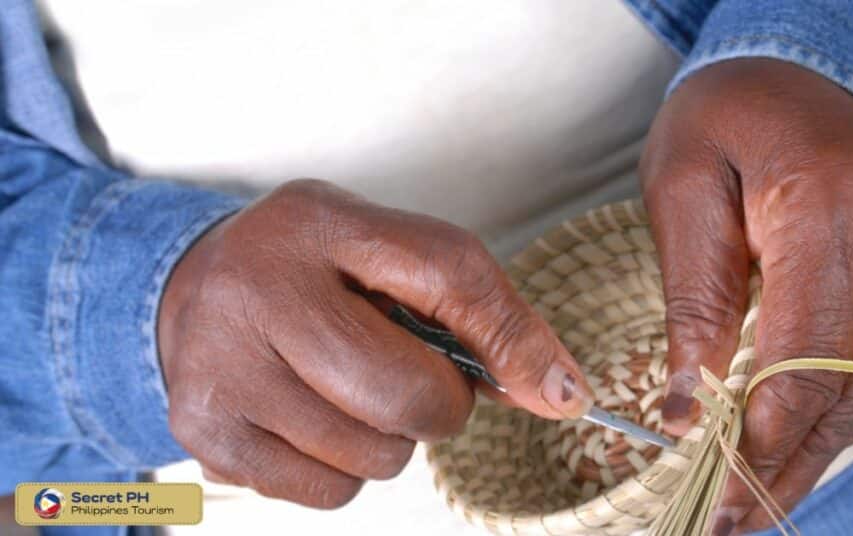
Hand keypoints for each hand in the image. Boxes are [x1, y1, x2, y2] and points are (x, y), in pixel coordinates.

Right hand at [157, 179, 593, 507]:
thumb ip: (477, 311)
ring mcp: (220, 366)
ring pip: (373, 456)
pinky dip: (344, 472)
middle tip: (414, 380)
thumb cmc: (314, 273)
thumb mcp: (388, 255)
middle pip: (407, 394)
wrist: (193, 293)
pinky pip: (328, 494)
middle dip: (438, 406)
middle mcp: (258, 288)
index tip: (558, 392)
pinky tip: (314, 422)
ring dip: (389, 441)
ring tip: (349, 392)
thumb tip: (561, 394)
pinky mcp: (205, 433)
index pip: (449, 276)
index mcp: (320, 223)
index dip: (515, 341)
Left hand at [641, 59, 852, 532]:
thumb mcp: (683, 190)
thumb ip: (693, 298)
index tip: (721, 495)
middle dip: (787, 465)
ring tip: (758, 507)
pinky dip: (838, 408)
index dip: (763, 436)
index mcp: (827, 205)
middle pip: (846, 385)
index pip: (805, 354)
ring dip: (814, 450)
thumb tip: (691, 407)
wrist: (805, 75)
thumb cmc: (726, 122)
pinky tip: (795, 448)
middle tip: (733, 524)